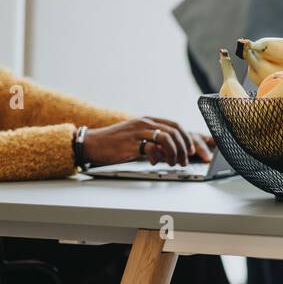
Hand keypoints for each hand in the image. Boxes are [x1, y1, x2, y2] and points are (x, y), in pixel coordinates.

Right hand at [84, 117, 212, 167]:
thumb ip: (153, 139)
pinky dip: (157, 157)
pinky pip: (151, 149)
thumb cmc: (115, 142)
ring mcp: (137, 133)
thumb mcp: (137, 135)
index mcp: (147, 120)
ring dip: (174, 153)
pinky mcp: (130, 144)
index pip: (175, 125)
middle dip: (184, 148)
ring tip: (172, 163)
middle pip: (174, 132)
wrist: (91, 143)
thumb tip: (171, 151)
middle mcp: (144, 124)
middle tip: (184, 161)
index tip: (191, 150)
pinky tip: (154, 163)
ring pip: (166, 139)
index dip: (186, 138)